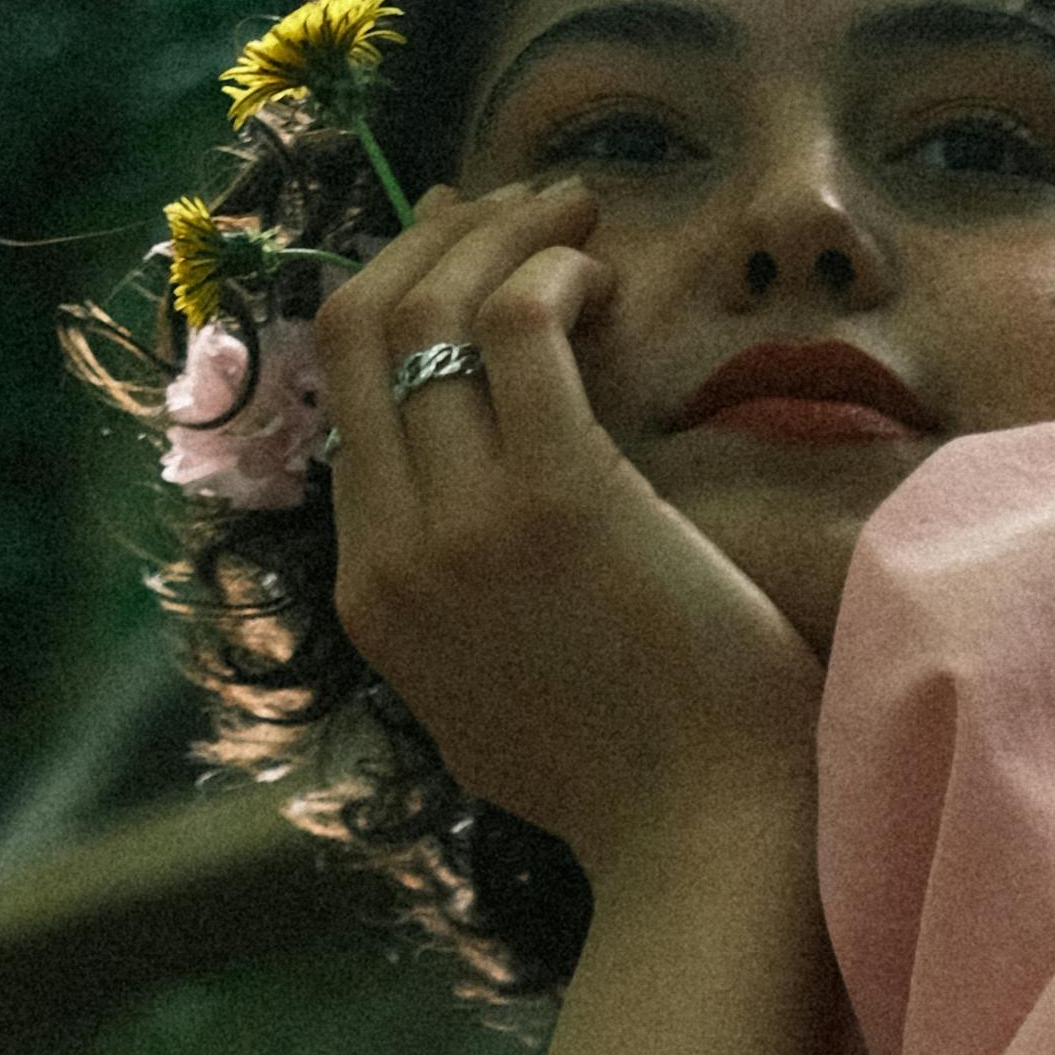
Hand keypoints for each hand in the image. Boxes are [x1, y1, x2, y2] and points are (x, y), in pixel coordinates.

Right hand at [313, 182, 827, 886]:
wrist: (708, 849)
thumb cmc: (642, 783)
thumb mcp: (498, 702)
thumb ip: (459, 612)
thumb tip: (462, 528)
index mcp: (371, 597)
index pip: (346, 398)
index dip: (403, 299)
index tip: (471, 253)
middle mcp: (394, 554)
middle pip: (362, 329)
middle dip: (436, 241)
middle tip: (523, 205)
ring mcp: (465, 528)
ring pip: (432, 308)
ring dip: (503, 233)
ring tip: (577, 212)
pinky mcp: (557, 501)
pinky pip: (519, 324)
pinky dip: (557, 271)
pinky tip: (607, 277)